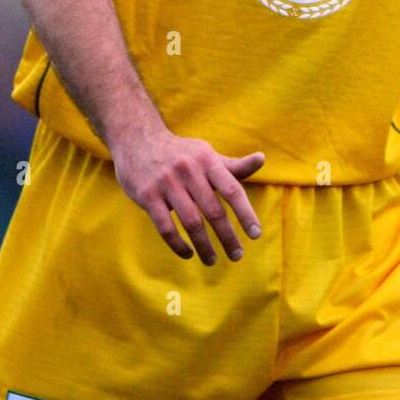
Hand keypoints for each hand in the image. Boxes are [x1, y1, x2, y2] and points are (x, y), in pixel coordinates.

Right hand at [112, 125, 265, 264]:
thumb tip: (262, 159)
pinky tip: (188, 253)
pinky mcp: (147, 195)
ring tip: (213, 260)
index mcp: (207, 160)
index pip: (232, 190)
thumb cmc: (181, 153)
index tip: (255, 235)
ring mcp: (166, 183)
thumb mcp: (206, 155)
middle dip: (227, 236)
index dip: (245, 213)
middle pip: (213, 211)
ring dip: (204, 246)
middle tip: (237, 255)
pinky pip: (165, 227)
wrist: (137, 139)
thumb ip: (233, 165)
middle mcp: (188, 170)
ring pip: (191, 222)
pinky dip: (178, 244)